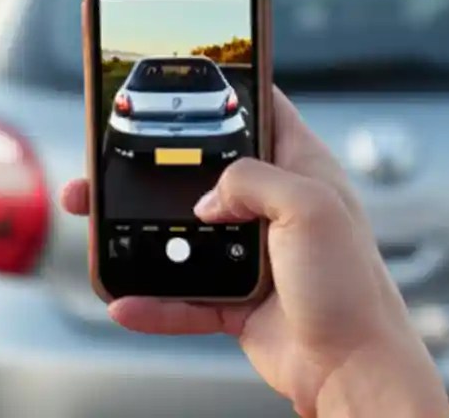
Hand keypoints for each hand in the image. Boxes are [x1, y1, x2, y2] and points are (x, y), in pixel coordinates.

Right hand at [61, 88, 448, 416]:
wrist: (353, 368)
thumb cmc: (352, 286)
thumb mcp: (309, 207)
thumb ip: (252, 180)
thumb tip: (206, 200)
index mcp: (300, 170)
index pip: (261, 112)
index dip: (227, 91)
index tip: (185, 80)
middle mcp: (275, 207)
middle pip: (202, 175)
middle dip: (152, 170)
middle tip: (109, 160)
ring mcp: (253, 255)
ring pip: (181, 236)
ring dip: (138, 234)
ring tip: (95, 223)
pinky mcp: (237, 300)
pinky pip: (183, 298)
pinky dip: (153, 301)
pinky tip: (125, 300)